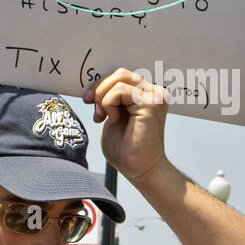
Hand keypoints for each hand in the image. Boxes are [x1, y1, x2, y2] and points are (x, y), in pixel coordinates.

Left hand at [85, 68, 170, 182]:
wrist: (141, 171)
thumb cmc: (127, 150)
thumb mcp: (113, 116)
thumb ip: (110, 99)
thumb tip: (96, 86)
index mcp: (146, 95)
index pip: (121, 77)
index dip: (102, 85)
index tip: (89, 101)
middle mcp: (154, 92)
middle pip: (120, 74)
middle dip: (100, 88)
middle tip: (94, 110)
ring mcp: (155, 96)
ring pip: (119, 79)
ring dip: (103, 97)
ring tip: (104, 117)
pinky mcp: (151, 104)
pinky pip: (120, 91)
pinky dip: (109, 104)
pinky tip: (114, 120)